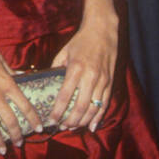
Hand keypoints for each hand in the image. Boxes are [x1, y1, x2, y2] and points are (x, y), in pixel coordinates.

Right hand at [0, 19, 43, 154]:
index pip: (25, 107)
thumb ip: (11, 71)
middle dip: (16, 135)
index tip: (38, 128)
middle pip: (11, 122)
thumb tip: (21, 75)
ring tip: (2, 149)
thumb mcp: (0, 59)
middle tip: (19, 142)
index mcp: (8, 84)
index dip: (33, 120)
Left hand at [48, 0, 117, 132]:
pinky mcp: (110, 81)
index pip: (65, 95)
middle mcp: (90, 76)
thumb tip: (47, 82)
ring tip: (74, 128)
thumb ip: (56, 67)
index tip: (51, 120)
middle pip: (80, 106)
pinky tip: (92, 125)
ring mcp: (102, 80)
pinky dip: (99, 116)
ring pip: (93, 107)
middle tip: (62, 127)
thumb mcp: (64, 52)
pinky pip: (105, 103)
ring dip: (83, 121)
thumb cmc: (80, 41)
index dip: (58, 111)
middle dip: (70, 120)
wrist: (103, 30)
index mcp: (75, 68)